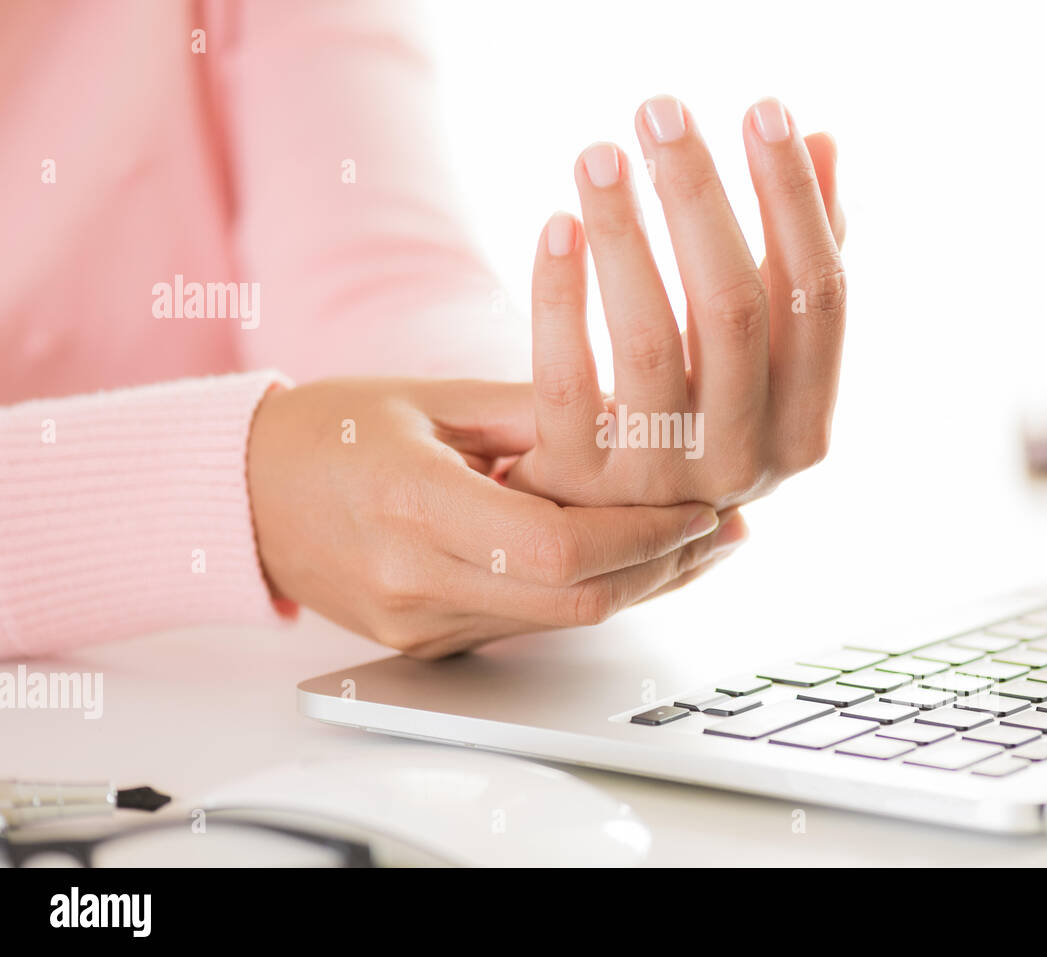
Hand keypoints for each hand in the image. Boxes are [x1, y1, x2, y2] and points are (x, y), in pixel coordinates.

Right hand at [247, 378, 746, 657]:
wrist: (242, 496)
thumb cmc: (331, 430)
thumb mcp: (434, 399)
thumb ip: (538, 410)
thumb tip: (638, 414)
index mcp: (412, 505)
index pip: (558, 546)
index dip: (643, 534)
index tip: (698, 507)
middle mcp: (414, 580)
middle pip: (576, 599)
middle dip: (661, 568)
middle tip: (719, 530)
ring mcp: (416, 624)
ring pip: (561, 620)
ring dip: (635, 585)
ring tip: (691, 540)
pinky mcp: (422, 644)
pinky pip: (527, 624)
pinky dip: (583, 594)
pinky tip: (621, 559)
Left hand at [506, 96, 846, 508]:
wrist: (598, 524)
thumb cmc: (690, 414)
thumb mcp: (757, 357)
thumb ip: (792, 260)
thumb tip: (825, 141)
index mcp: (804, 430)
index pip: (819, 298)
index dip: (795, 199)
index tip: (766, 110)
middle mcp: (742, 463)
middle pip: (734, 310)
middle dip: (700, 197)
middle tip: (661, 109)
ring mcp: (656, 481)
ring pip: (646, 339)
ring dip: (623, 232)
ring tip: (598, 152)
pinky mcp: (577, 481)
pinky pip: (564, 377)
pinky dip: (559, 294)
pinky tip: (556, 224)